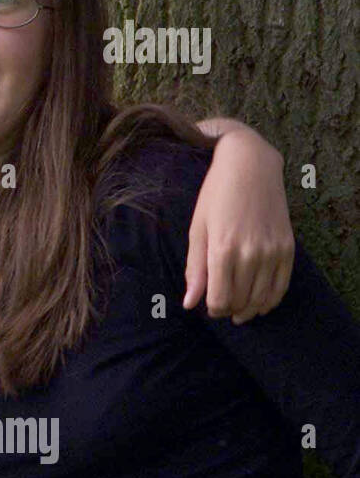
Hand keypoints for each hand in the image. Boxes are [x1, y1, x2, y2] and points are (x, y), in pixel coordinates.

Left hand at [184, 128, 292, 323]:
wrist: (250, 166)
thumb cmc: (216, 195)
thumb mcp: (197, 229)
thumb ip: (195, 268)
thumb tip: (190, 303)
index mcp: (222, 249)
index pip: (220, 299)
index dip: (213, 309)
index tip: (208, 308)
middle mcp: (250, 253)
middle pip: (241, 300)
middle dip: (229, 310)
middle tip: (221, 308)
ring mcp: (272, 251)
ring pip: (261, 297)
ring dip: (249, 308)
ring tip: (239, 311)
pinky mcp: (288, 247)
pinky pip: (282, 286)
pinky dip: (270, 300)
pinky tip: (261, 304)